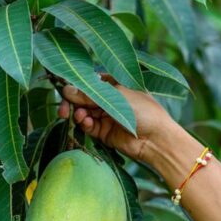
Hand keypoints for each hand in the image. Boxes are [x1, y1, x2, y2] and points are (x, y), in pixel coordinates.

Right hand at [58, 77, 176, 163]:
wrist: (157, 139)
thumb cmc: (143, 110)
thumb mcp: (116, 96)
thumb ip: (90, 94)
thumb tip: (65, 90)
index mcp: (115, 84)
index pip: (90, 82)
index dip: (76, 86)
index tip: (64, 89)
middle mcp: (110, 99)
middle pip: (83, 98)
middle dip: (72, 102)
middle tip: (63, 109)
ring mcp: (107, 116)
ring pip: (84, 112)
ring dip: (78, 114)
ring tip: (80, 116)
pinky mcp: (105, 132)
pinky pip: (89, 126)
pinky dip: (85, 124)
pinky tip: (86, 122)